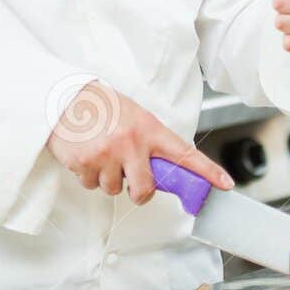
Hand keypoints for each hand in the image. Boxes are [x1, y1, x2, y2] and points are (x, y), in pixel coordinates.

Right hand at [46, 82, 232, 204]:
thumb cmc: (102, 108)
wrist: (64, 98)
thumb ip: (149, 143)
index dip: (207, 171)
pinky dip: (88, 175)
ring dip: (108, 178)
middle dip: (138, 191)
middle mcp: (130, 143)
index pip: (184, 153)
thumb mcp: (135, 117)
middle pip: (145, 190)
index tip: (225, 184)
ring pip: (114, 189)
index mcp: (148, 129)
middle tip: (130, 177)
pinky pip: (91, 185)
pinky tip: (87, 155)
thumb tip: (163, 171)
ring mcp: (106, 155)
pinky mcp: (84, 163)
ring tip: (101, 154)